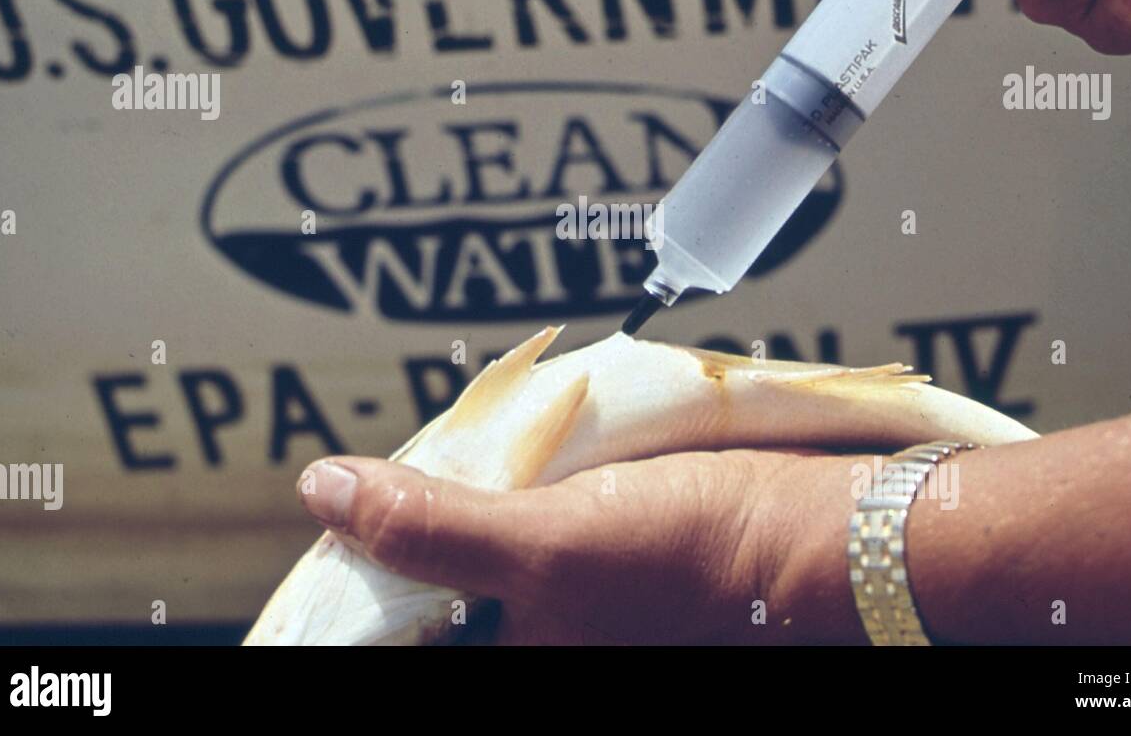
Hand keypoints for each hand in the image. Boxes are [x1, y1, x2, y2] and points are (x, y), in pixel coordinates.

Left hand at [300, 450, 872, 644]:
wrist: (805, 533)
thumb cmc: (687, 555)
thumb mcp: (548, 543)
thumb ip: (431, 525)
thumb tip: (324, 490)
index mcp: (517, 667)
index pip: (394, 634)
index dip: (355, 576)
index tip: (339, 520)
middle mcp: (535, 649)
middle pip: (426, 594)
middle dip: (402, 533)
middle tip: (396, 477)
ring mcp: (561, 614)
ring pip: (470, 558)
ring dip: (452, 506)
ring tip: (451, 463)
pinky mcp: (586, 570)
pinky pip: (516, 536)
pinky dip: (500, 495)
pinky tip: (505, 463)